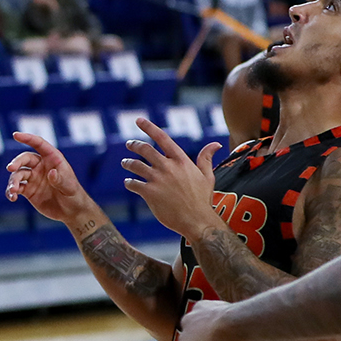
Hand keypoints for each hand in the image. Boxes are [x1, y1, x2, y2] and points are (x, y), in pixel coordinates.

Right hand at [5, 132, 95, 223]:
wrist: (71, 211)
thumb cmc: (74, 195)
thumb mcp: (70, 187)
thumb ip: (60, 179)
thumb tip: (51, 173)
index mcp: (52, 159)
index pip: (39, 144)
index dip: (28, 138)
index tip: (16, 135)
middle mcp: (40, 166)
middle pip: (24, 159)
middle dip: (16, 162)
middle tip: (10, 168)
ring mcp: (33, 178)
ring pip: (18, 174)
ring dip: (13, 181)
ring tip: (13, 190)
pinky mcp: (28, 190)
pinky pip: (16, 188)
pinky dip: (11, 192)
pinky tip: (12, 197)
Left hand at [124, 118, 223, 238]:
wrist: (198, 221)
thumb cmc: (203, 199)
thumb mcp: (207, 176)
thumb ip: (206, 158)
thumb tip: (215, 144)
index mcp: (181, 161)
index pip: (163, 138)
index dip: (149, 127)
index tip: (138, 119)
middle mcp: (168, 167)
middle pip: (145, 149)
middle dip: (134, 144)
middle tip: (129, 144)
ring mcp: (157, 180)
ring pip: (135, 165)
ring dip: (128, 163)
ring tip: (125, 163)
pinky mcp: (149, 193)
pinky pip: (133, 184)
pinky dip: (129, 182)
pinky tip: (129, 183)